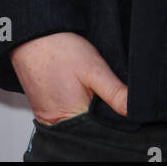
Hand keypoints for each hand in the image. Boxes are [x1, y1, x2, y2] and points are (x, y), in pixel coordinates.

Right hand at [10, 31, 128, 125]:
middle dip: (99, 110)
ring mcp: (48, 117)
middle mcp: (56, 123)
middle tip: (96, 86)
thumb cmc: (59, 50)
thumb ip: (114, 92)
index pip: (101, 129)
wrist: (33, 36)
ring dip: (87, 106)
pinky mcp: (44, 109)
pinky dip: (74, 102)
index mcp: (71, 119)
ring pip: (77, 118)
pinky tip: (75, 86)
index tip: (115, 98)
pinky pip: (65, 112)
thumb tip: (133, 108)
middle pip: (88, 126)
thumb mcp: (94, 69)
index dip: (112, 115)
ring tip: (84, 84)